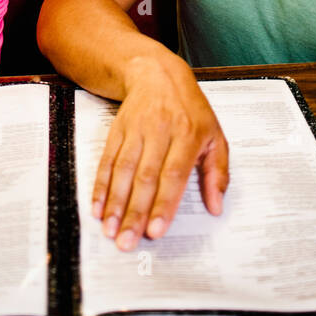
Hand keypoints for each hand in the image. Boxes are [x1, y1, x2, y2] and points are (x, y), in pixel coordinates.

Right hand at [92, 56, 228, 249]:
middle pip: (145, 177)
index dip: (163, 204)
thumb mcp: (215, 135)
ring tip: (110, 230)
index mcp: (188, 134)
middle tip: (127, 241)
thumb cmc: (190, 109)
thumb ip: (217, 173)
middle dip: (134, 212)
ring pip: (123, 170)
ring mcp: (135, 130)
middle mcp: (160, 131)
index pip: (173, 174)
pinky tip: (98, 206)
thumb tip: (216, 206)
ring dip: (114, 203)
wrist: (158, 73)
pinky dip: (101, 185)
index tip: (155, 231)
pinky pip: (107, 160)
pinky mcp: (117, 130)